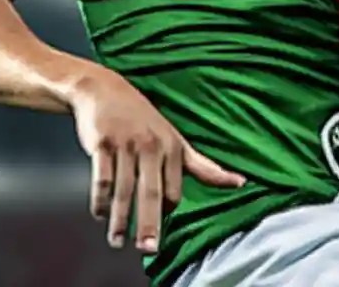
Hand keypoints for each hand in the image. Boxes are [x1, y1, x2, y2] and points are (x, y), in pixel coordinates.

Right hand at [68, 67, 245, 252]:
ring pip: (123, 190)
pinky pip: (101, 178)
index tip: (158, 232)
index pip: (173, 190)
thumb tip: (240, 183)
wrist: (103, 89)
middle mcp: (151, 146)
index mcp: (173, 147)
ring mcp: (126, 144)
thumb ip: (203, 166)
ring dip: (119, 219)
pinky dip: (99, 200)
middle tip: (148, 249)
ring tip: (117, 241)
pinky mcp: (102, 143)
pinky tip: (99, 214)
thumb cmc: (144, 119)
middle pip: (151, 193)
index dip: (166, 211)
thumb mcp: (176, 139)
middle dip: (149, 223)